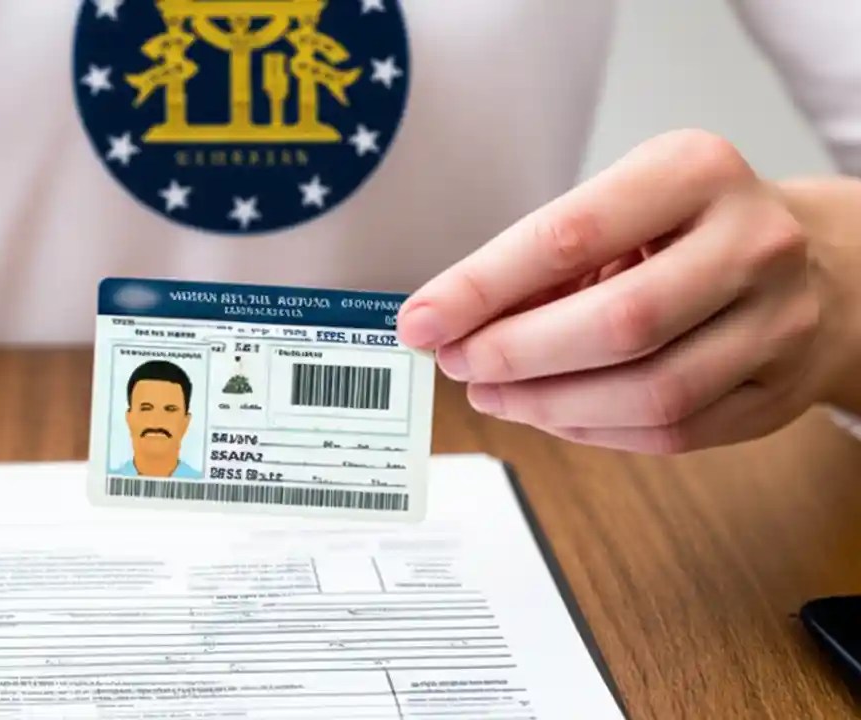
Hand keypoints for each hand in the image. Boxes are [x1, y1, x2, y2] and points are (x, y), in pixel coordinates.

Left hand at [398, 129, 860, 453]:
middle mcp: (753, 242)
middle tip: (456, 363)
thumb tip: (449, 321)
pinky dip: (592, 429)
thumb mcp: (621, 208)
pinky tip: (547, 412)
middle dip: (516, 354)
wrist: (812, 261)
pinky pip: (672, 432)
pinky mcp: (780, 390)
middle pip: (618, 324)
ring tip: (491, 392)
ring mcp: (780, 322)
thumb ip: (544, 261)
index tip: (420, 320)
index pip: (569, 236)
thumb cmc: (686, 229)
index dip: (482, 288)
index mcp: (696, 172)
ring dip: (548, 403)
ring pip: (650, 392)